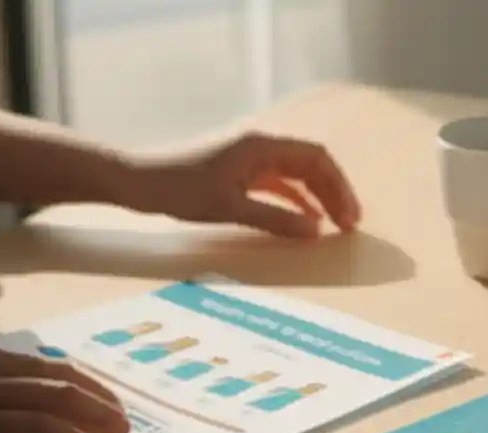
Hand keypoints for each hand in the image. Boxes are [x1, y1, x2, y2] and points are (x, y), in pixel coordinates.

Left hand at [122, 132, 361, 238]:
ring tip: (335, 225)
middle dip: (334, 193)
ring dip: (318, 197)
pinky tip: (305, 221)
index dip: (339, 187)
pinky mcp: (240, 172)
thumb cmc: (180, 190)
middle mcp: (261, 147)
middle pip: (312, 164)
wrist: (137, 181)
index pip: (316, 158)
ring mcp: (250, 159)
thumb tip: (315, 232)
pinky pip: (279, 184)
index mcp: (262, 146)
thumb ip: (275, 219)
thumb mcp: (230, 208)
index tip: (349, 218)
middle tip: (350, 226)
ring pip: (297, 174)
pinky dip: (296, 200)